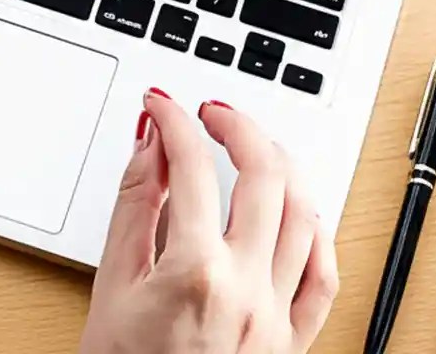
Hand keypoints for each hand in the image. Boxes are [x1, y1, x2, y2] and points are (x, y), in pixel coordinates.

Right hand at [80, 90, 339, 353]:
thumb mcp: (111, 292)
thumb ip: (136, 211)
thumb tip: (152, 146)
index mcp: (196, 273)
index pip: (195, 168)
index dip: (178, 123)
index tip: (165, 105)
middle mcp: (247, 287)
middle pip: (265, 176)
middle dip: (240, 128)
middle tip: (214, 112)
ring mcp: (277, 313)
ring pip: (306, 215)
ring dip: (285, 169)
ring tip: (258, 150)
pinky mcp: (294, 338)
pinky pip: (325, 274)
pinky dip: (318, 234)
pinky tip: (301, 214)